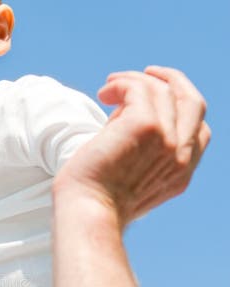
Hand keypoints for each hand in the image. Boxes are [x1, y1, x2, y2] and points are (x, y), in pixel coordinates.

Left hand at [55, 66, 209, 226]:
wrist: (87, 212)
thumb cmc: (95, 201)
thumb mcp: (129, 178)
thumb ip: (139, 150)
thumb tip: (123, 110)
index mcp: (181, 173)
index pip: (199, 130)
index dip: (179, 109)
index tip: (151, 103)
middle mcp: (181, 155)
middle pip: (193, 102)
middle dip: (172, 80)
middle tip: (145, 74)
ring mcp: (167, 139)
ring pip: (162, 90)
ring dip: (134, 81)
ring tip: (108, 88)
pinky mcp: (145, 125)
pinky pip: (138, 88)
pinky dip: (121, 84)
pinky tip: (103, 94)